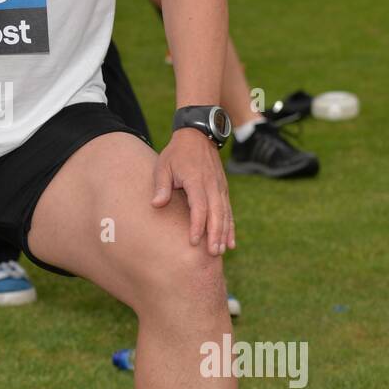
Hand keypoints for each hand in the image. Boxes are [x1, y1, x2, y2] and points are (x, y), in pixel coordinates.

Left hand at [151, 129, 235, 255]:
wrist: (198, 136)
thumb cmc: (176, 153)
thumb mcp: (163, 165)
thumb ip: (161, 185)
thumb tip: (156, 204)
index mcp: (196, 180)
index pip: (199, 206)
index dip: (197, 224)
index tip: (194, 241)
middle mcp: (212, 185)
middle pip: (216, 213)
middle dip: (215, 234)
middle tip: (212, 253)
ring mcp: (220, 188)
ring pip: (225, 214)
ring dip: (224, 233)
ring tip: (222, 252)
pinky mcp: (223, 190)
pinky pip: (229, 211)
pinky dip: (231, 227)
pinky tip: (231, 242)